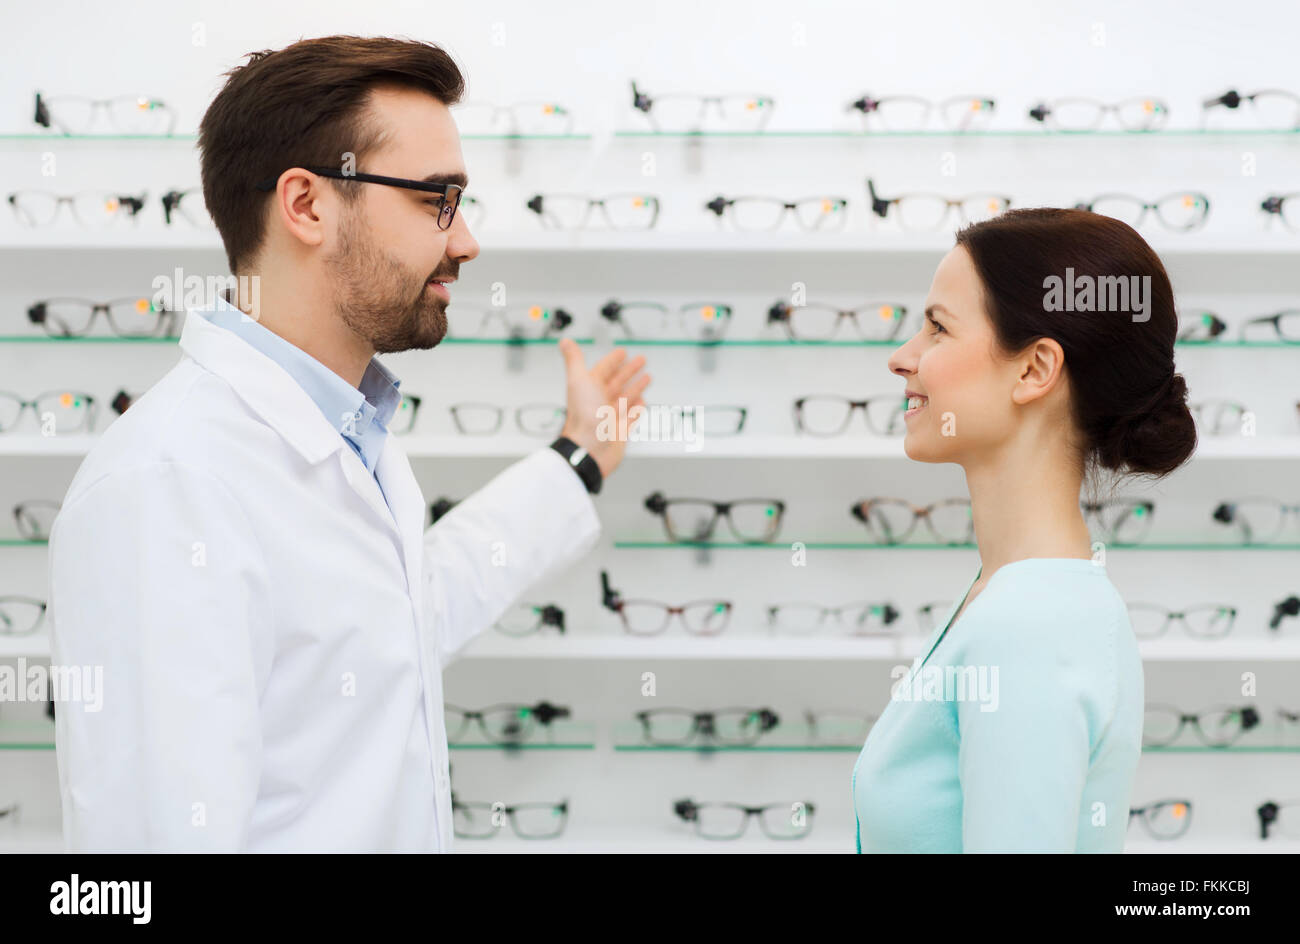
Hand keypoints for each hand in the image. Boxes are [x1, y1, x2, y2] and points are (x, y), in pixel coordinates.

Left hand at [556, 338, 650, 478]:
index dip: (613, 360)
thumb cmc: (584, 417)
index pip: (604, 369)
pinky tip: (642, 403)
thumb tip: (565, 343)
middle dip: (629, 370)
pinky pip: (631, 417)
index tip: (622, 353)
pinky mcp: (620, 430)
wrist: (590, 447)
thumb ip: (574, 360)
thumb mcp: (579, 380)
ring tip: (646, 378)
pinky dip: (637, 409)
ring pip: (625, 397)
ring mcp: (610, 416)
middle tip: (640, 361)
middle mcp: (599, 401)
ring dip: (636, 387)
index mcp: (590, 388)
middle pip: (617, 381)